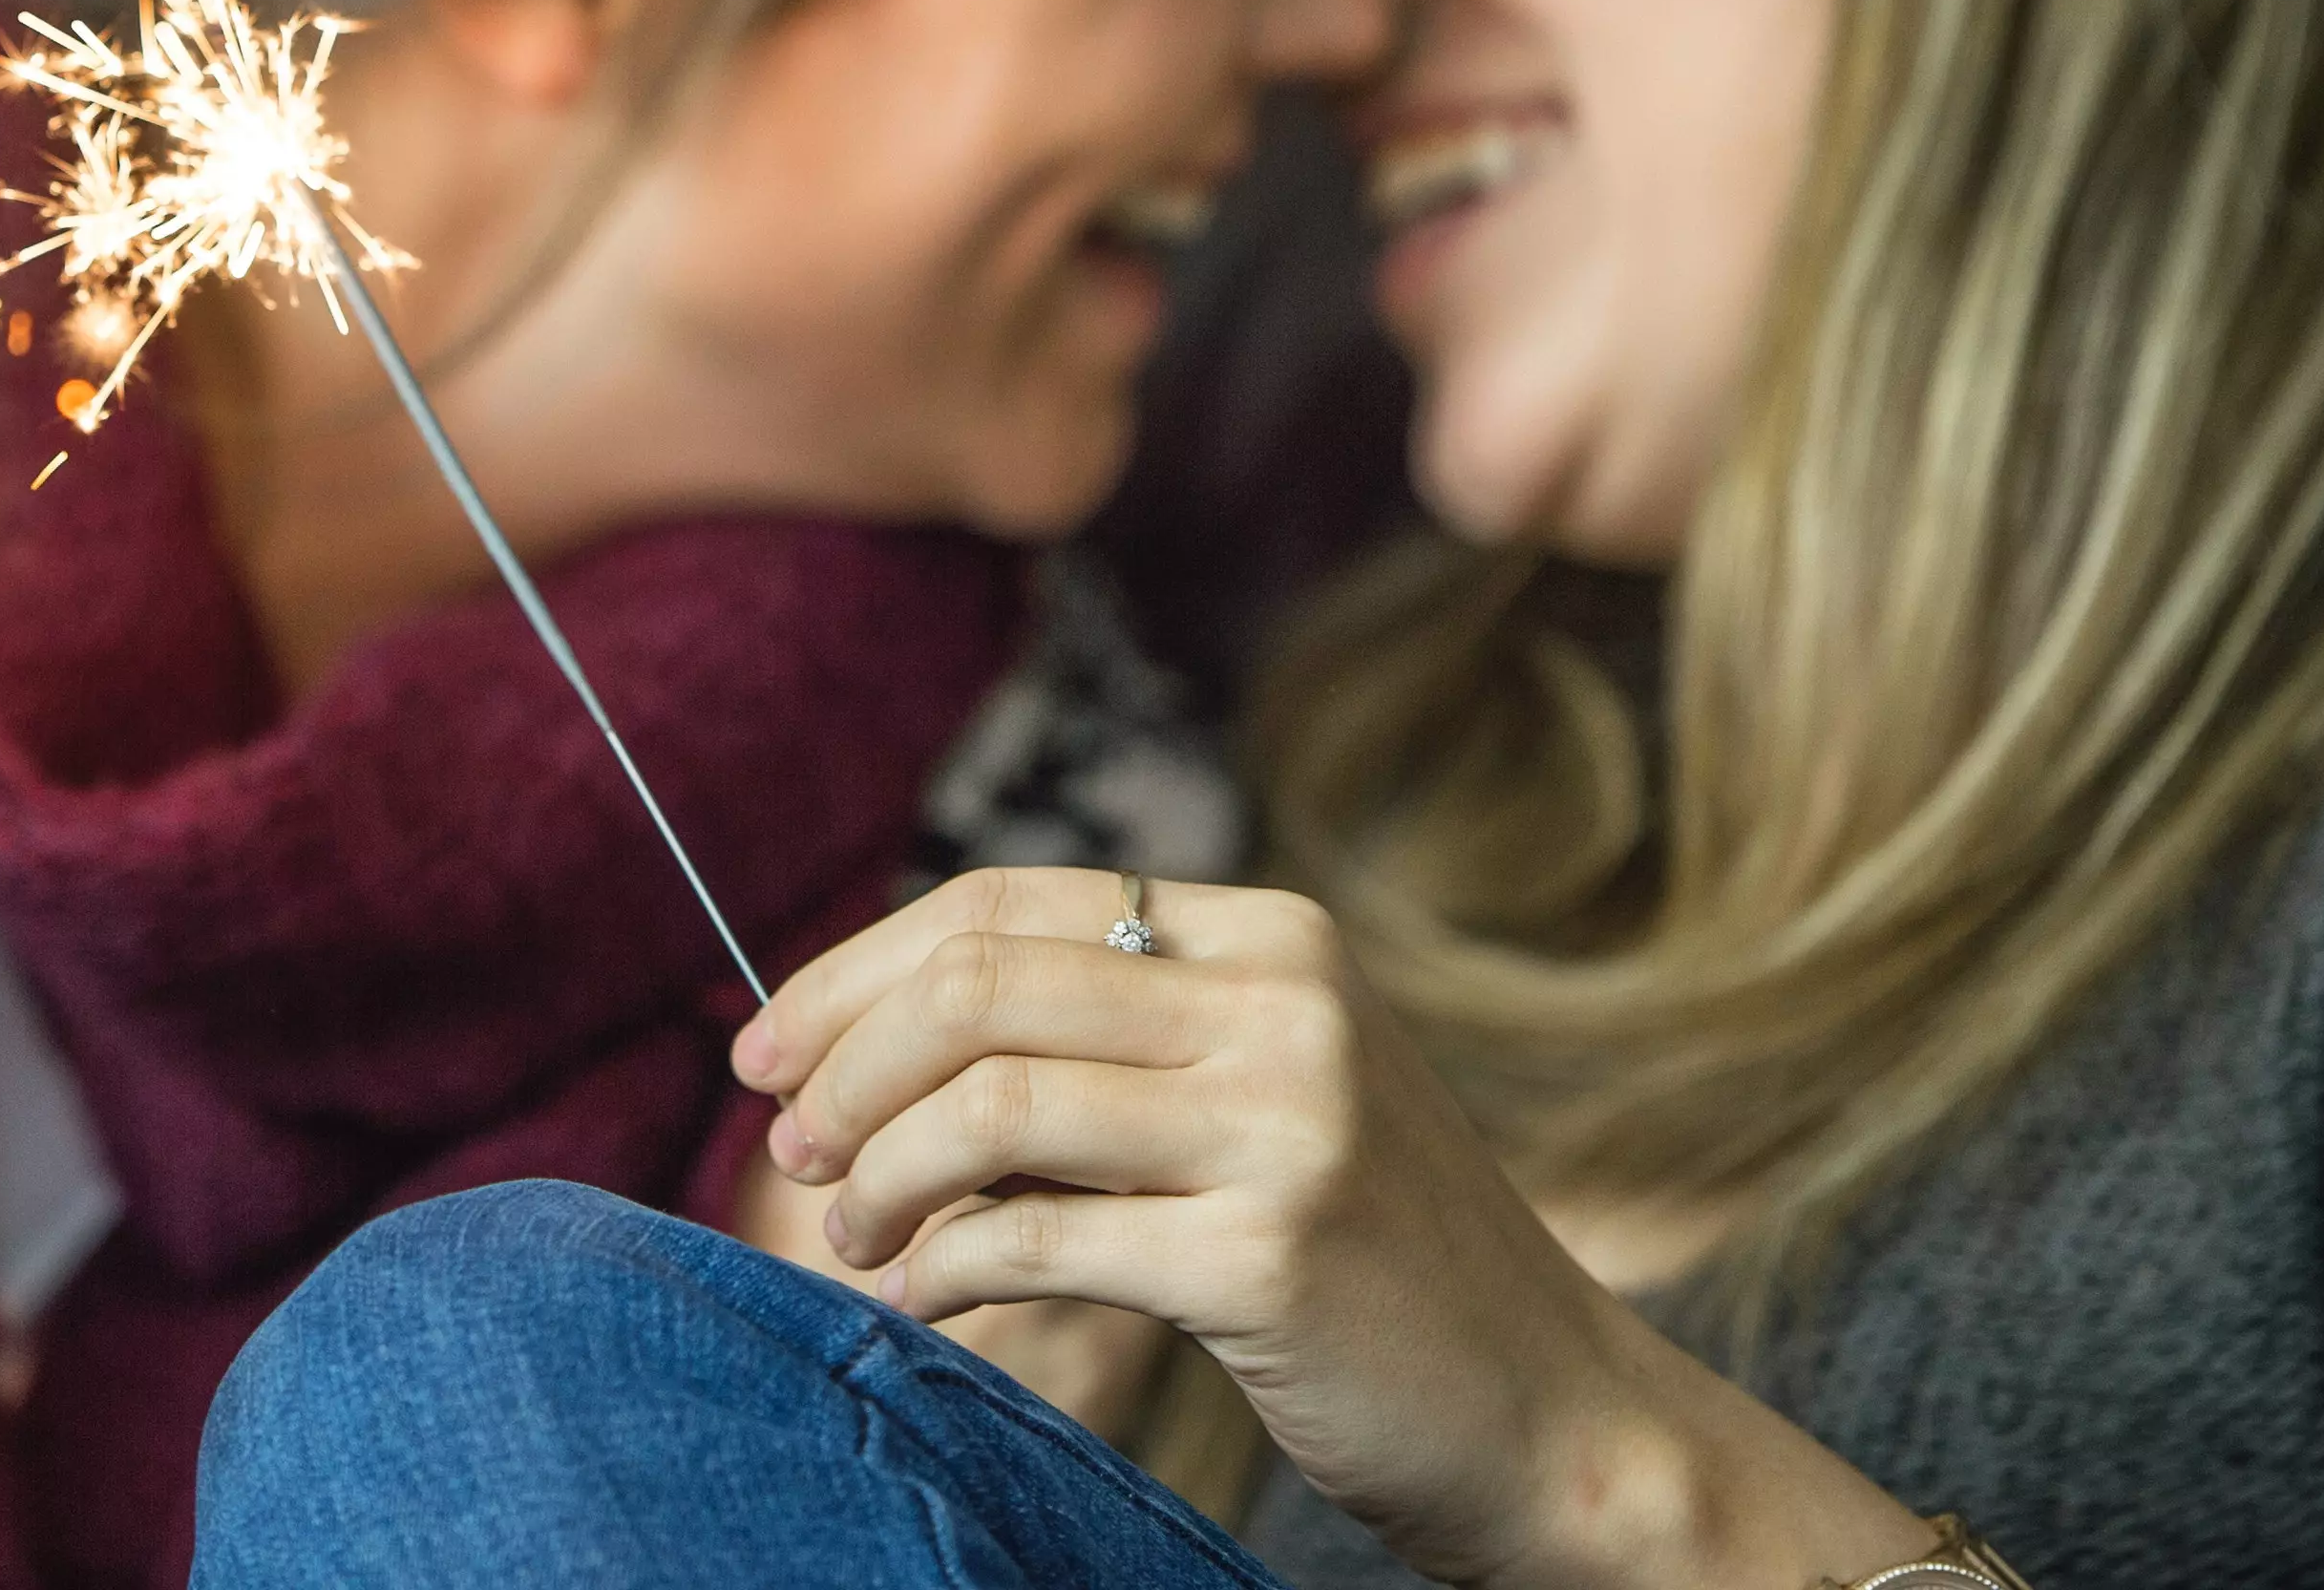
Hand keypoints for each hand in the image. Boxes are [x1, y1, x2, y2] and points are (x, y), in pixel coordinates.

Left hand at [731, 870, 1930, 1589]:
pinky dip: (949, 1268)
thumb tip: (860, 1033)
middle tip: (789, 1148)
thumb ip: (1105, 1048)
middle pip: (978, 987)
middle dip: (842, 1065)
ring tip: (852, 1233)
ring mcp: (1290, 1126)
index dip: (857, 970)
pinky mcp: (1272, 1256)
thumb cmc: (1372, 1264)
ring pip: (990, 1106)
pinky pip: (1041, 1241)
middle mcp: (1289, 1005)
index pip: (1006, 906)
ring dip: (882, 1173)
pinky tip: (924, 1297)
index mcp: (1275, 937)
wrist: (1556, 1418)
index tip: (767, 1045)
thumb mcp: (1256, 1103)